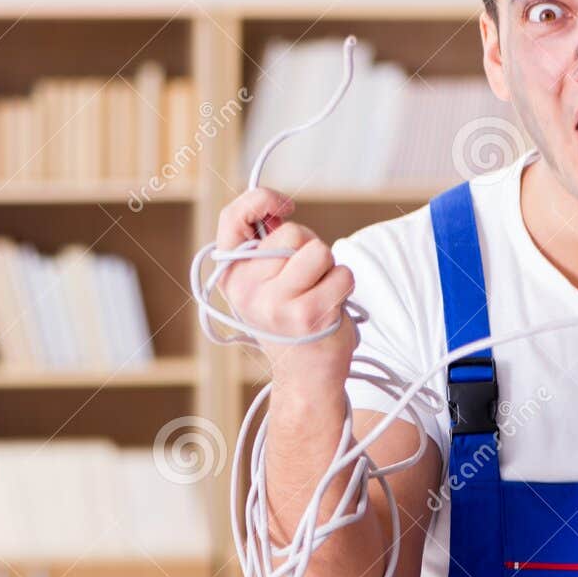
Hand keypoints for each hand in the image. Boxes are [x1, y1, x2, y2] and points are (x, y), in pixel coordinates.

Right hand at [215, 187, 356, 387]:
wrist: (305, 377)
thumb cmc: (291, 319)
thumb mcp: (266, 283)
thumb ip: (268, 246)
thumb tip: (279, 209)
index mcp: (233, 276)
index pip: (233, 219)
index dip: (259, 200)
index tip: (284, 206)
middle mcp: (247, 290)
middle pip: (292, 233)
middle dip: (310, 247)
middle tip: (307, 278)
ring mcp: (275, 304)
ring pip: (318, 251)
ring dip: (330, 267)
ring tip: (320, 291)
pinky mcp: (307, 315)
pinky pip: (341, 275)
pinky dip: (344, 285)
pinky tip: (331, 306)